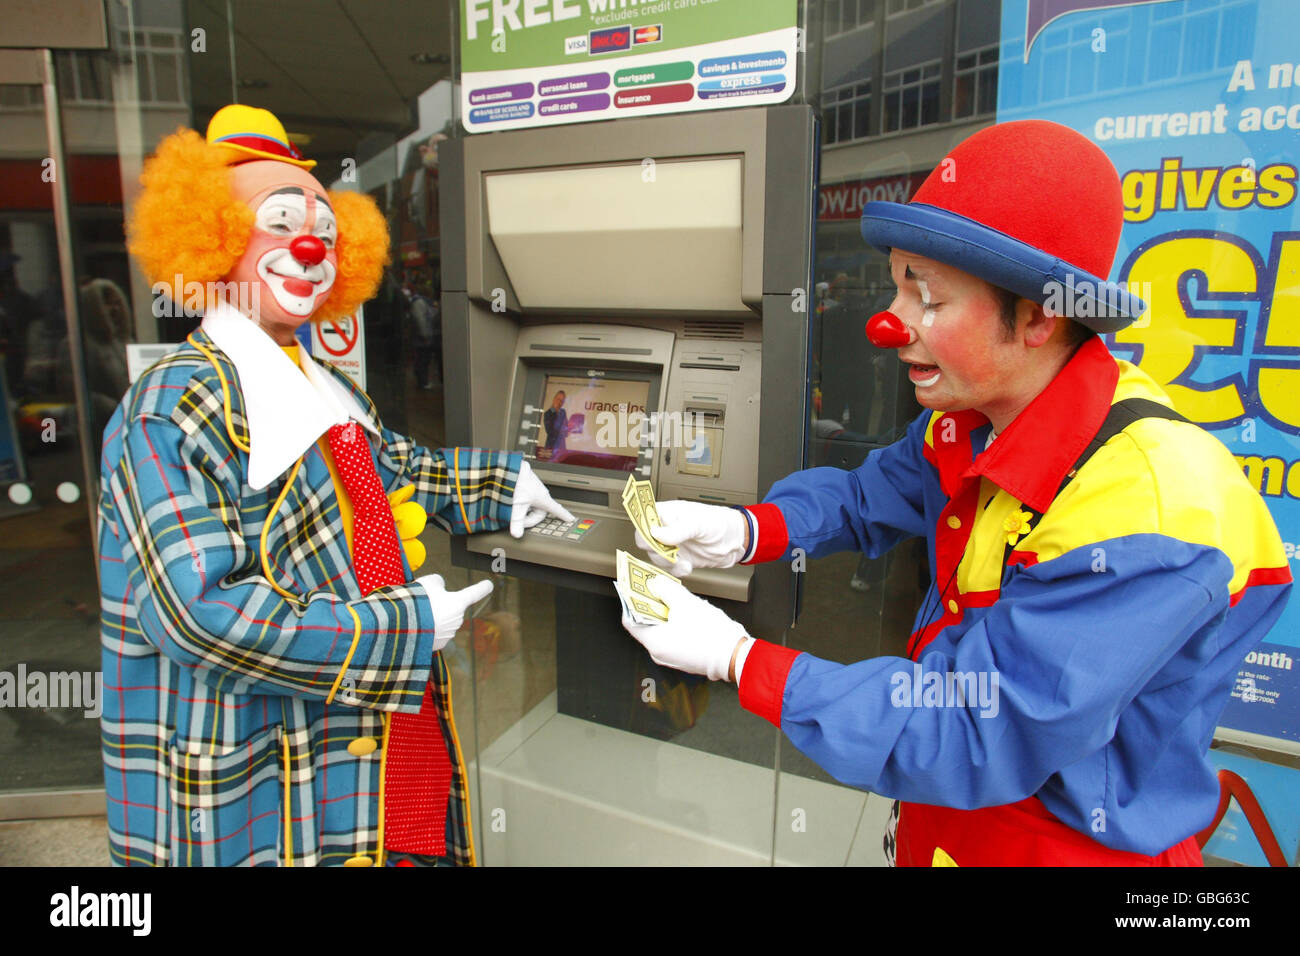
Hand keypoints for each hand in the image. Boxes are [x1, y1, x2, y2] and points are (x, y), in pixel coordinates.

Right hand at [417, 574, 492, 650]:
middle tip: (423, 602)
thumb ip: (438, 583)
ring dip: (432, 619)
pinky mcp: (438, 645)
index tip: (489, 585)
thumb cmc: (419, 602)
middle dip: (440, 606)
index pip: (474, 593)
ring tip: (417, 616)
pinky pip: (434, 634)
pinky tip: (416, 627)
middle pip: (451, 608)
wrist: (406, 627)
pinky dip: (427, 630)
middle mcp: (458, 619)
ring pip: (441, 622)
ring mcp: (449, 633)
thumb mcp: (429, 582)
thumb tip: (439, 588)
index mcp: (458, 602)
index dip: (482, 588)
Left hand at [510, 460, 575, 536]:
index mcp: (543, 499)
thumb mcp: (516, 507)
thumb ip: (516, 522)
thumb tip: (517, 534)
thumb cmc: (517, 483)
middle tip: (521, 521)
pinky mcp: (526, 483)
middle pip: (540, 511)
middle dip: (530, 518)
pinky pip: (528, 496)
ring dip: (525, 509)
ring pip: (533, 504)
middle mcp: (541, 493)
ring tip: (516, 509)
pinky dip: (522, 500)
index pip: (557, 509)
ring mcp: (534, 487)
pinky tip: (514, 499)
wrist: (509, 467)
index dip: (564, 515)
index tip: (570, 518)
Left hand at [615, 575, 747, 681]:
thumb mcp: (685, 603)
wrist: (734, 655)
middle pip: (646, 623)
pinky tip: (687, 613)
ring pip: (661, 629)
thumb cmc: (710, 633)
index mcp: (653, 642)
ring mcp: (672, 657)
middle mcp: (659, 653)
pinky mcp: (684, 657)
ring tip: (676, 599)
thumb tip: (655, 583)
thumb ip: (666, 589)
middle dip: (652, 604)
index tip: (635, 587)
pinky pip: (673, 636)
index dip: (631, 601)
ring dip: (665, 612)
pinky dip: (675, 623)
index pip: (630, 619)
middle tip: (658, 588)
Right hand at [634, 500, 748, 576]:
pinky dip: (676, 571)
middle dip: (655, 549)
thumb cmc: (718, 523)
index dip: (642, 526)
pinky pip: (668, 568)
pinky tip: (687, 566)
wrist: (734, 542)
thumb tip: (655, 533)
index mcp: (666, 512)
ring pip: (655, 557)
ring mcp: (670, 545)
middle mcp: (665, 528)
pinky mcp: (677, 559)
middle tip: (668, 551)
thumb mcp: (698, 523)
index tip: (649, 535)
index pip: (644, 517)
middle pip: (644, 540)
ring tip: (683, 560)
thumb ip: (677, 529)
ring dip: (667, 562)